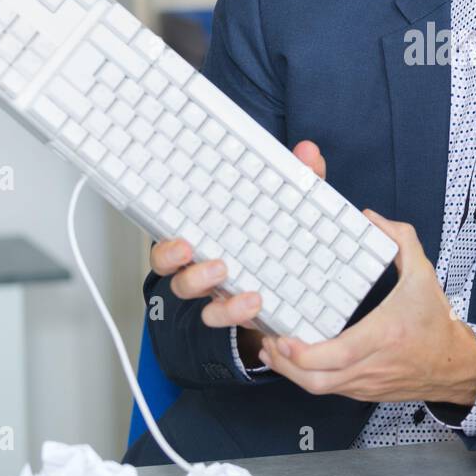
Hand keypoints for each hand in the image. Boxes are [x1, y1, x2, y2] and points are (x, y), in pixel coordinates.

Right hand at [147, 140, 326, 353]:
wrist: (305, 285)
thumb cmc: (286, 238)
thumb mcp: (296, 205)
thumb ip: (302, 180)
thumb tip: (307, 151)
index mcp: (212, 239)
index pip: (175, 239)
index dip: (168, 244)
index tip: (179, 239)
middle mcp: (208, 271)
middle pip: (174, 273)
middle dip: (177, 263)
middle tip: (192, 252)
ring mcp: (226, 298)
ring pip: (205, 308)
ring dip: (223, 304)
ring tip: (250, 296)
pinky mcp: (248, 318)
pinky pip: (238, 325)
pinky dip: (248, 318)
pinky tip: (266, 314)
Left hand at [256, 210, 475, 405]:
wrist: (455, 366)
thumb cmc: (436, 322)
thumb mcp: (424, 274)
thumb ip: (400, 240)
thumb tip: (370, 217)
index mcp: (384, 335)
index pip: (339, 354)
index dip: (306, 353)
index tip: (285, 338)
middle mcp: (372, 365)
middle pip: (318, 381)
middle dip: (286, 365)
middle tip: (269, 341)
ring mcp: (366, 383)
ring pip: (318, 389)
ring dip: (291, 372)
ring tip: (273, 349)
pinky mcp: (363, 392)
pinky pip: (329, 389)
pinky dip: (307, 377)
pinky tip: (293, 360)